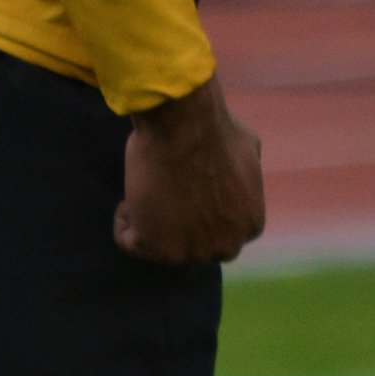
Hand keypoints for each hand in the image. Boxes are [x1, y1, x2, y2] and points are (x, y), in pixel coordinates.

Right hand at [115, 76, 264, 265]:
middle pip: (197, 244)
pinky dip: (124, 221)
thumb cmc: (213, 128)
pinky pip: (130, 242)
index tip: (187, 188)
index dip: (202, 208)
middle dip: (181, 223)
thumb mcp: (248, 148)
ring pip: (164, 247)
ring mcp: (191, 252)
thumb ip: (246, 174)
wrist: (184, 123)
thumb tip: (236, 176)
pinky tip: (128, 199)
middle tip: (165, 193)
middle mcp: (225, 246)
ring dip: (152, 222)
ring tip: (144, 192)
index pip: (223, 230)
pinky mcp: (156, 248)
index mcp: (249, 225)